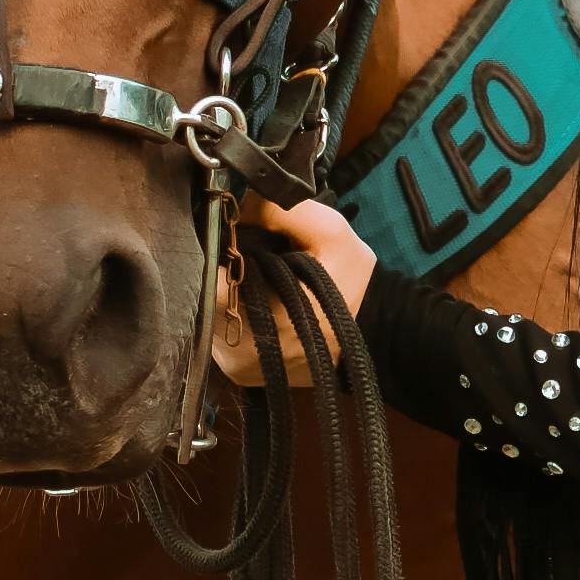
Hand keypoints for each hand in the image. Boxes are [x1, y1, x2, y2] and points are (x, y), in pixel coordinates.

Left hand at [211, 196, 379, 387]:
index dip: (210, 255)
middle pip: (201, 300)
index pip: (205, 283)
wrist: (378, 331)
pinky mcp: (239, 376)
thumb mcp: (329, 231)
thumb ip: (280, 210)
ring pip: (207, 318)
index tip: (225, 238)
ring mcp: (235, 369)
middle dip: (218, 273)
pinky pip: (220, 336)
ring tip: (250, 277)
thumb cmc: (352, 281)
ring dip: (223, 294)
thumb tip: (239, 203)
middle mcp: (235, 353)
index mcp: (256, 319)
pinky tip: (254, 301)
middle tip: (241, 254)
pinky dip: (230, 315)